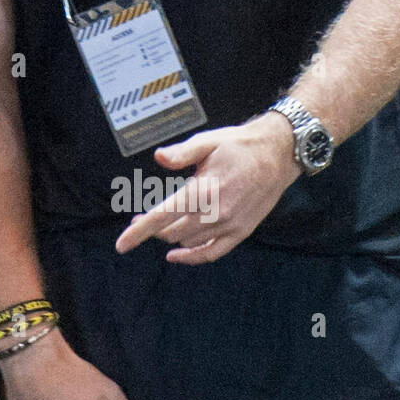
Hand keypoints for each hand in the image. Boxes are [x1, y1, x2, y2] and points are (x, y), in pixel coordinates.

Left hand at [114, 113, 298, 264]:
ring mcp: (229, 225)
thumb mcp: (207, 142)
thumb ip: (181, 153)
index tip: (121, 244)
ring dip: (170, 236)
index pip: (162, 216)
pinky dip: (192, 257)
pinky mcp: (241, 232)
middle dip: (151, 228)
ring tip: (161, 224)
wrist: (278, 155)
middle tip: (139, 217)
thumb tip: (159, 157)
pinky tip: (176, 255)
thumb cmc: (239, 145)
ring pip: (187, 241)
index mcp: (202, 189)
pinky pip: (212, 253)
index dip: (139, 231)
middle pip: (171, 231)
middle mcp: (215, 212)